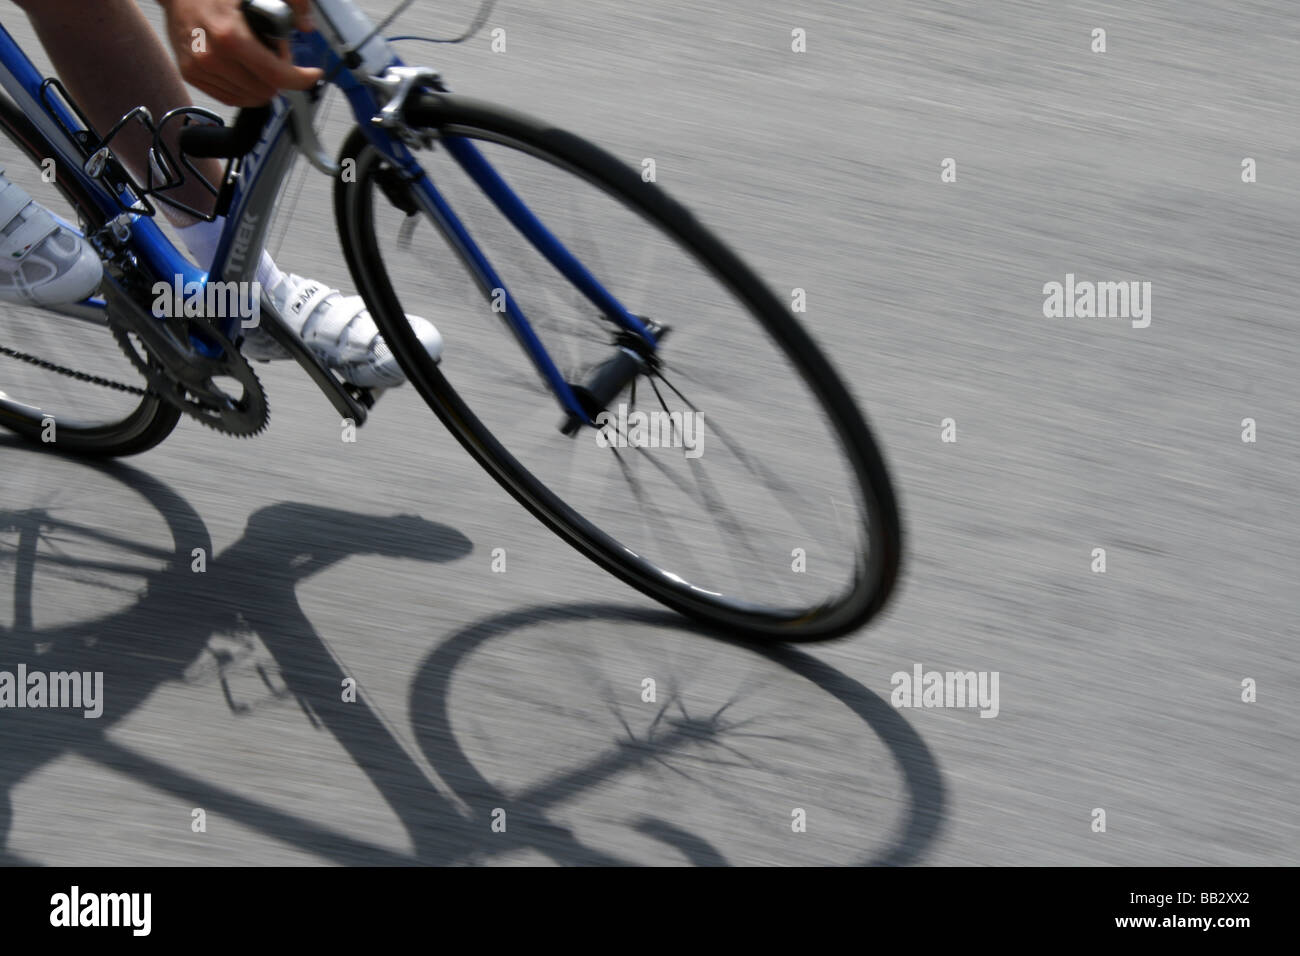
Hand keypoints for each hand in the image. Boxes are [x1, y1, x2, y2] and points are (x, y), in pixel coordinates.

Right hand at [159, 0, 322, 105]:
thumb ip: (292, 2)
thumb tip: (308, 26)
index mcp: (230, 36)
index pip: (276, 75)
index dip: (300, 79)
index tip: (312, 74)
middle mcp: (212, 57)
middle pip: (266, 89)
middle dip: (280, 77)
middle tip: (277, 58)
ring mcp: (199, 68)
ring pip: (249, 97)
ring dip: (262, 85)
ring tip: (259, 62)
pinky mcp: (191, 74)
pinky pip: (230, 97)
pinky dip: (245, 90)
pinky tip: (246, 72)